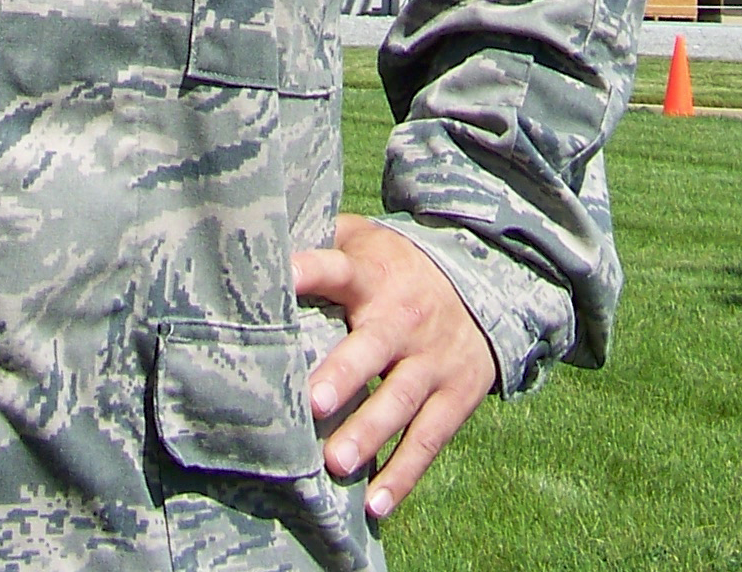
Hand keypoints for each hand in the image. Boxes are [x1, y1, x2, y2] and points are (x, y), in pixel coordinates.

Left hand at [291, 215, 497, 521]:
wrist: (483, 284)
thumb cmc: (395, 268)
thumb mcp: (364, 240)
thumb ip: (320, 239)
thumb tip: (258, 237)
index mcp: (372, 275)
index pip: (336, 268)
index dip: (310, 271)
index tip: (282, 278)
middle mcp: (403, 317)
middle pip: (372, 346)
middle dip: (343, 375)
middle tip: (311, 403)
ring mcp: (432, 360)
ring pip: (400, 400)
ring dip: (368, 433)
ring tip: (335, 463)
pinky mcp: (456, 396)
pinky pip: (428, 439)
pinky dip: (402, 474)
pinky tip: (375, 504)